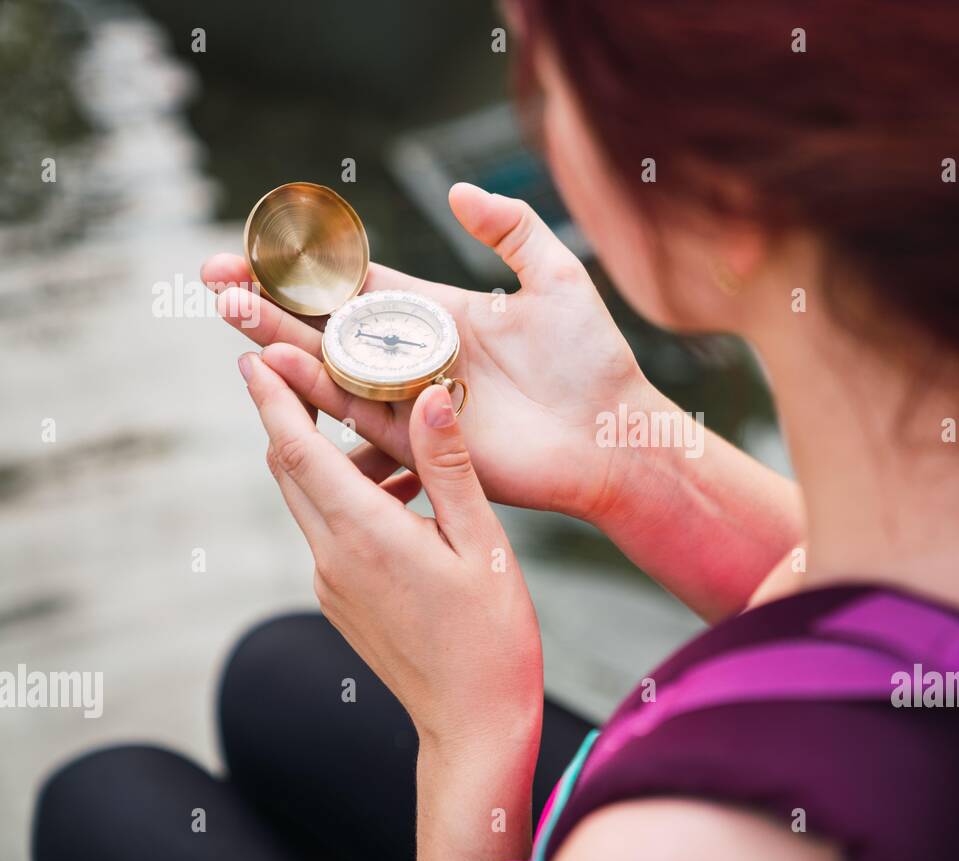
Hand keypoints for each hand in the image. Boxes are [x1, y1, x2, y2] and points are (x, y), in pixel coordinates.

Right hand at [204, 183, 653, 523]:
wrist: (616, 434)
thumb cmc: (595, 361)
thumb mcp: (556, 277)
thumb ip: (511, 228)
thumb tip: (456, 190)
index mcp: (439, 314)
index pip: (357, 283)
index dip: (307, 265)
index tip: (255, 245)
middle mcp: (415, 356)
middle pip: (328, 323)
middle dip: (271, 300)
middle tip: (213, 277)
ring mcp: (412, 400)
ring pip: (330, 366)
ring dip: (278, 339)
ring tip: (228, 310)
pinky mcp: (419, 442)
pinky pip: (357, 413)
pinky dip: (315, 390)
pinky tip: (274, 364)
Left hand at [238, 351, 542, 760]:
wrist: (474, 721)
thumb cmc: (491, 636)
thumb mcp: (483, 543)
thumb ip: (450, 466)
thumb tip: (431, 395)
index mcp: (365, 535)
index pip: (297, 449)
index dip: (272, 398)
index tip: (252, 356)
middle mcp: (332, 557)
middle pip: (288, 468)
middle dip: (288, 415)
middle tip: (304, 366)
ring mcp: (330, 582)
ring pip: (311, 500)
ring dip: (332, 459)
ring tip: (395, 441)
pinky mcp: (340, 600)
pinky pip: (330, 532)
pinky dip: (350, 497)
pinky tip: (405, 496)